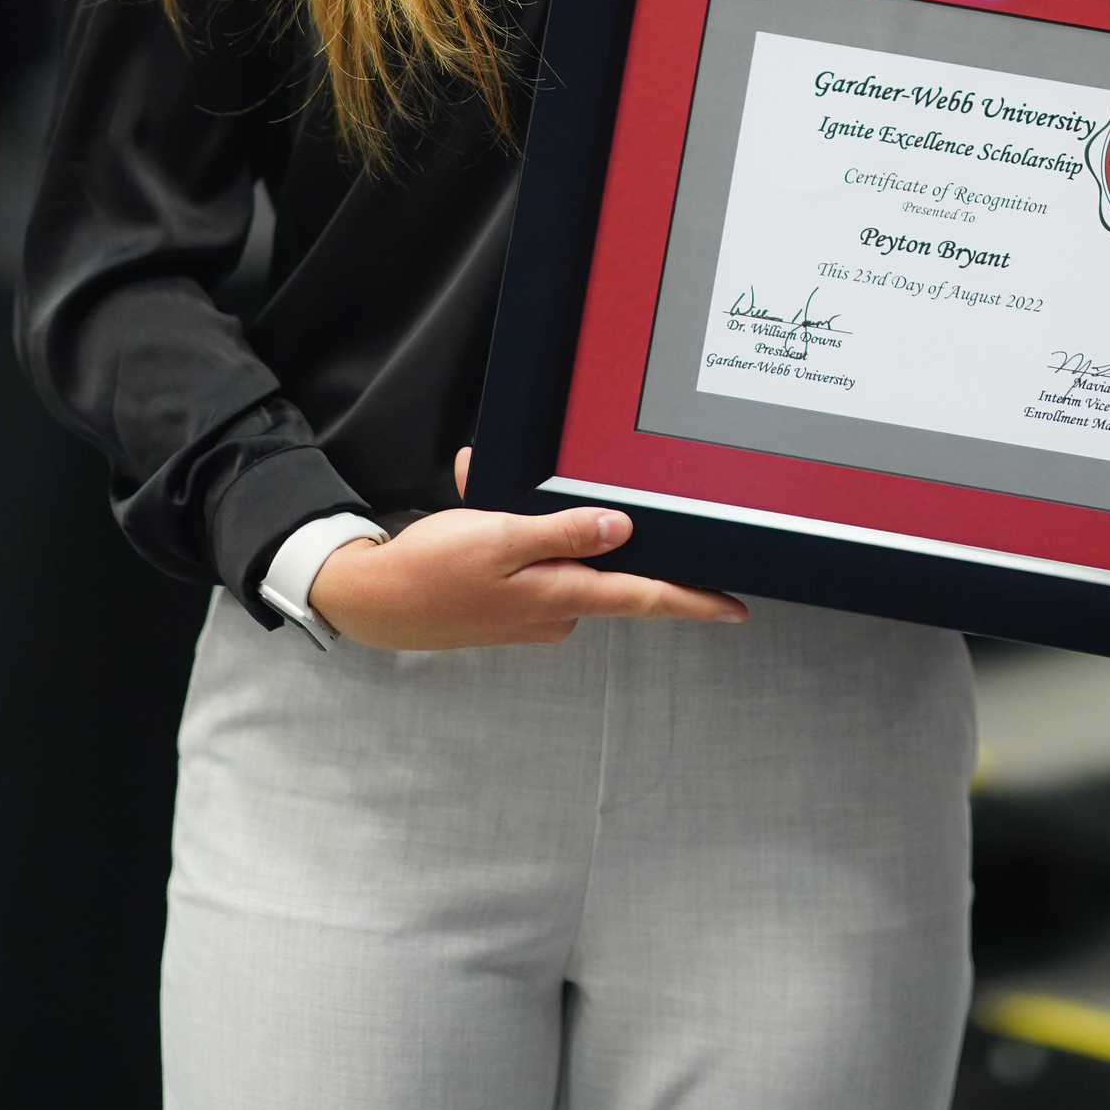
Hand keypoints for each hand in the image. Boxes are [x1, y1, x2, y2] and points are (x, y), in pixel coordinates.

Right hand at [306, 448, 747, 651]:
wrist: (374, 602)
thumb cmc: (433, 569)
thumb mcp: (500, 538)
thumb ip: (564, 534)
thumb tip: (622, 531)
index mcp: (561, 596)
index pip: (645, 598)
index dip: (694, 602)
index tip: (735, 609)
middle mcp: (556, 611)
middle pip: (607, 573)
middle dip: (592, 529)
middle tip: (565, 503)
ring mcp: (533, 612)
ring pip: (558, 557)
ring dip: (538, 524)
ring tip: (488, 497)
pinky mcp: (510, 605)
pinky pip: (527, 559)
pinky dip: (510, 531)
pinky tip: (478, 503)